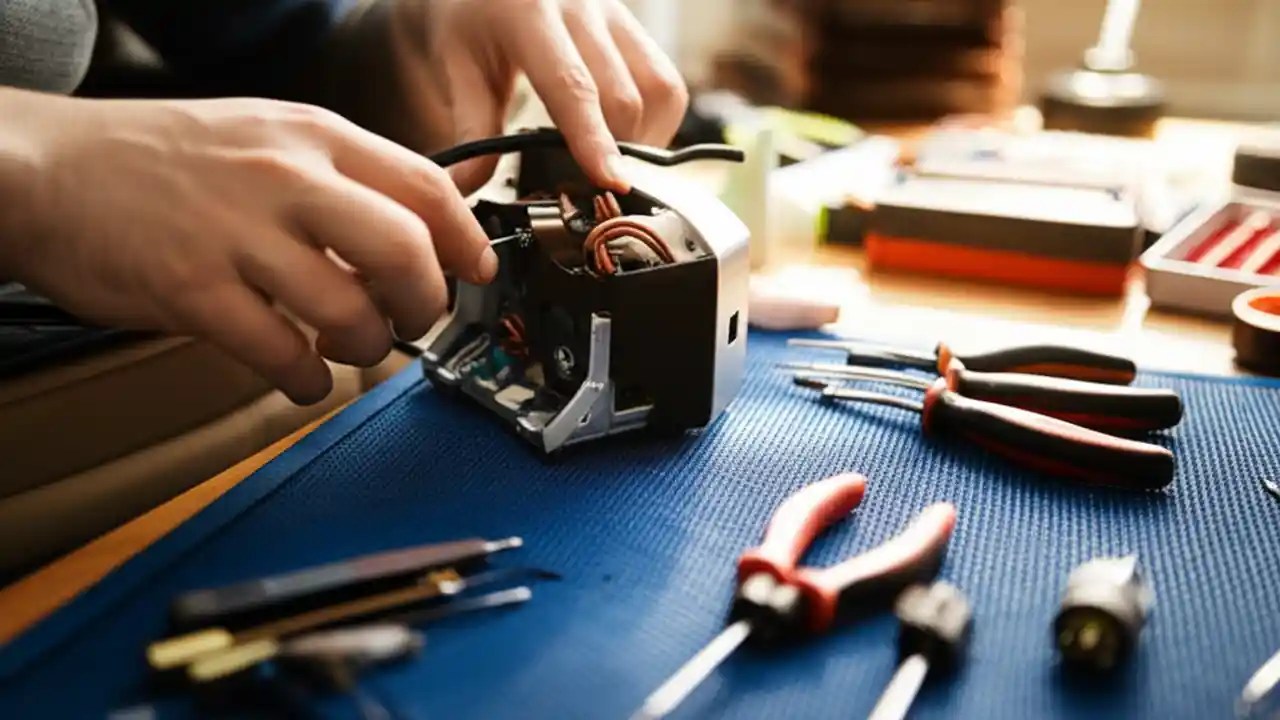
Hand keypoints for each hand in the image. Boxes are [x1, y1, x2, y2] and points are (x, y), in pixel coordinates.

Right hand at [0, 89, 494, 403]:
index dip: (467, 239)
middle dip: (429, 302)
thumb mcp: (263, 134)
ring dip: (368, 348)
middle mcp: (283, 178)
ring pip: (350, 311)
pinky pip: (282, 354)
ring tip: (352, 348)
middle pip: (404, 250)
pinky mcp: (193, 291)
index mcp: (309, 136)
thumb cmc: (157, 158)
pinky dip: (308, 381)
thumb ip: (338, 173)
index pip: (425, 185)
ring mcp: (237, 235)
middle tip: (419, 319)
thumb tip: (417, 224)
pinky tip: (301, 377)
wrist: (44, 168)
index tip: (478, 272)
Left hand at [334, 0, 688, 193]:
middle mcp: (582, 6)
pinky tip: (624, 138)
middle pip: (624, 96)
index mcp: (530, 13)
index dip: (595, 140)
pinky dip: (653, 121)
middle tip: (595, 191)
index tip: (612, 182)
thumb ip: (472, 130)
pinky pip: (664, 81)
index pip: (572, 86)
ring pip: (659, 88)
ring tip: (614, 164)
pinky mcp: (633, 27)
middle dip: (618, 153)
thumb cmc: (472, 19)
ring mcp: (615, 13)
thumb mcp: (458, 67)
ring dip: (646, 138)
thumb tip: (467, 192)